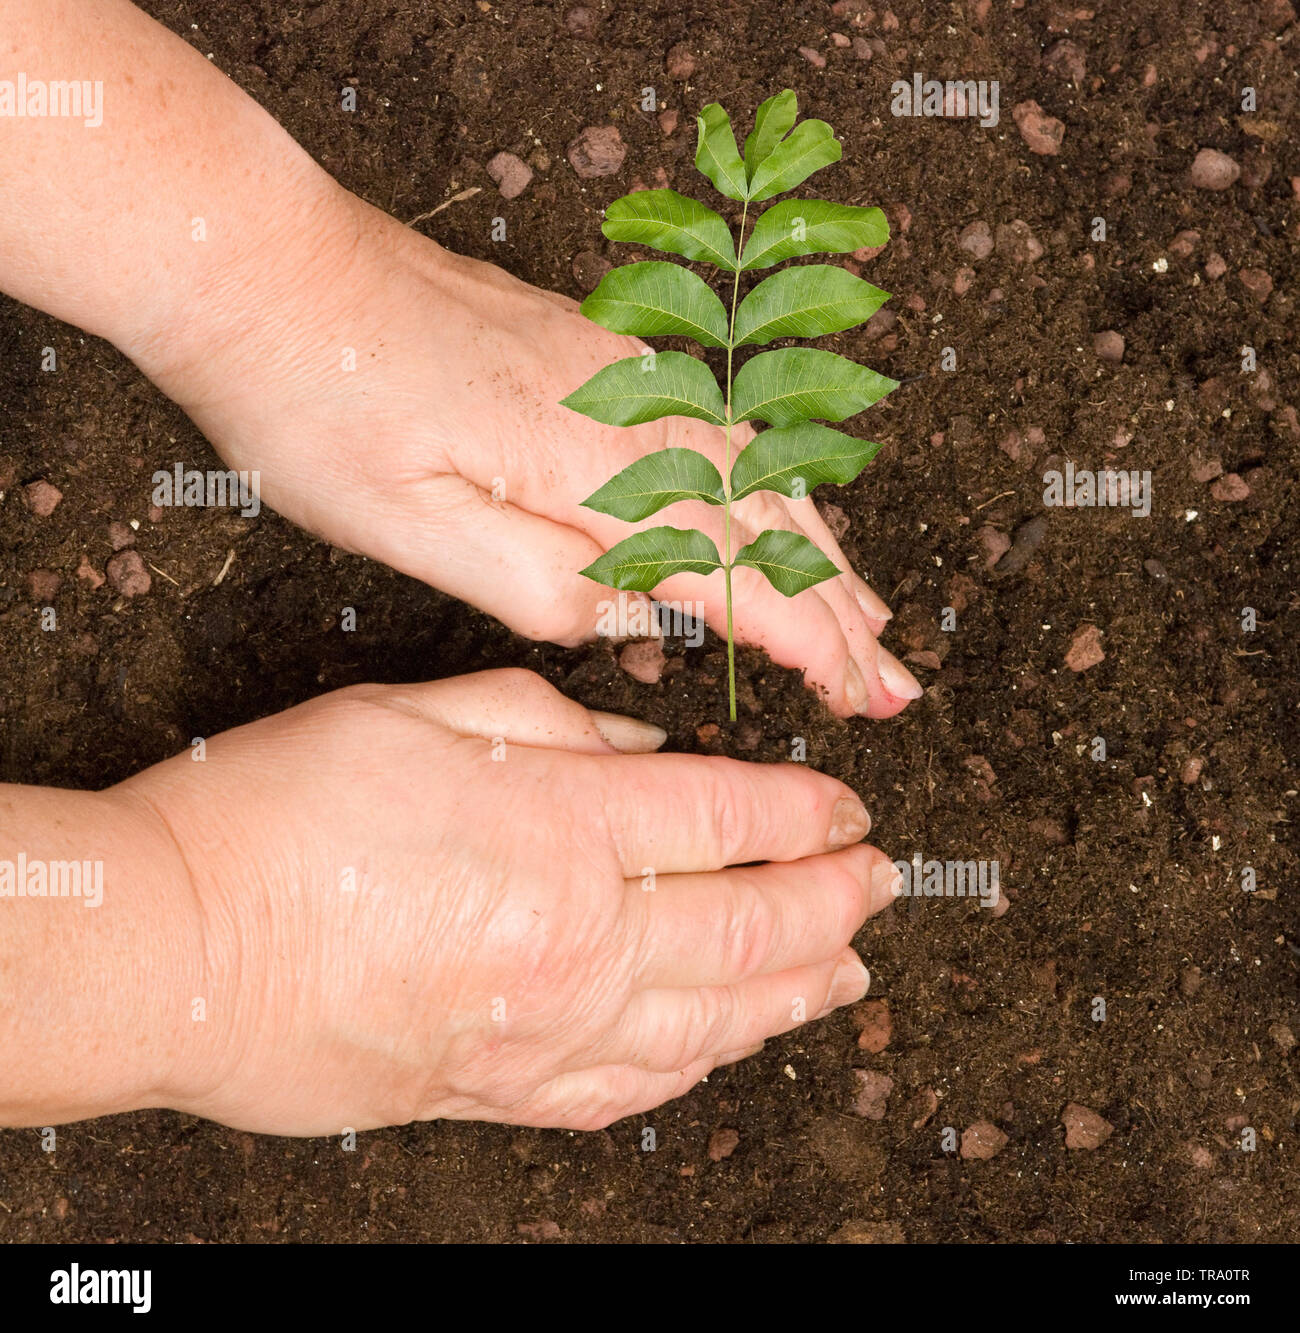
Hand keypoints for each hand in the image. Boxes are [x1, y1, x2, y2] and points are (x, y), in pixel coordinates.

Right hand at [119, 670, 897, 1133]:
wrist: (173, 948)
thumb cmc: (280, 815)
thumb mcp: (422, 713)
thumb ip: (554, 724)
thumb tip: (644, 750)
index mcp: (561, 828)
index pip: (732, 817)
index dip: (809, 812)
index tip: (850, 809)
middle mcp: (578, 939)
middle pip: (754, 925)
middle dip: (836, 901)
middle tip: (882, 883)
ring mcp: (547, 1031)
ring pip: (719, 1019)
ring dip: (799, 990)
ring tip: (849, 968)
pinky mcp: (502, 1091)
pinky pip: (637, 1088)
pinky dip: (707, 1061)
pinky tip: (737, 1041)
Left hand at [138, 189, 922, 718]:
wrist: (269, 265)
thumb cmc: (318, 398)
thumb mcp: (408, 526)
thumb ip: (535, 585)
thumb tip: (628, 619)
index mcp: (585, 462)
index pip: (730, 568)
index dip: (802, 639)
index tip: (857, 693)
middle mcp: (626, 407)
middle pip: (766, 521)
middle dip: (839, 609)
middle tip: (894, 678)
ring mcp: (619, 371)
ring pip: (756, 473)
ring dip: (822, 551)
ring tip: (870, 613)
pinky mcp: (597, 352)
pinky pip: (719, 430)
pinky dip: (772, 487)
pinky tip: (786, 514)